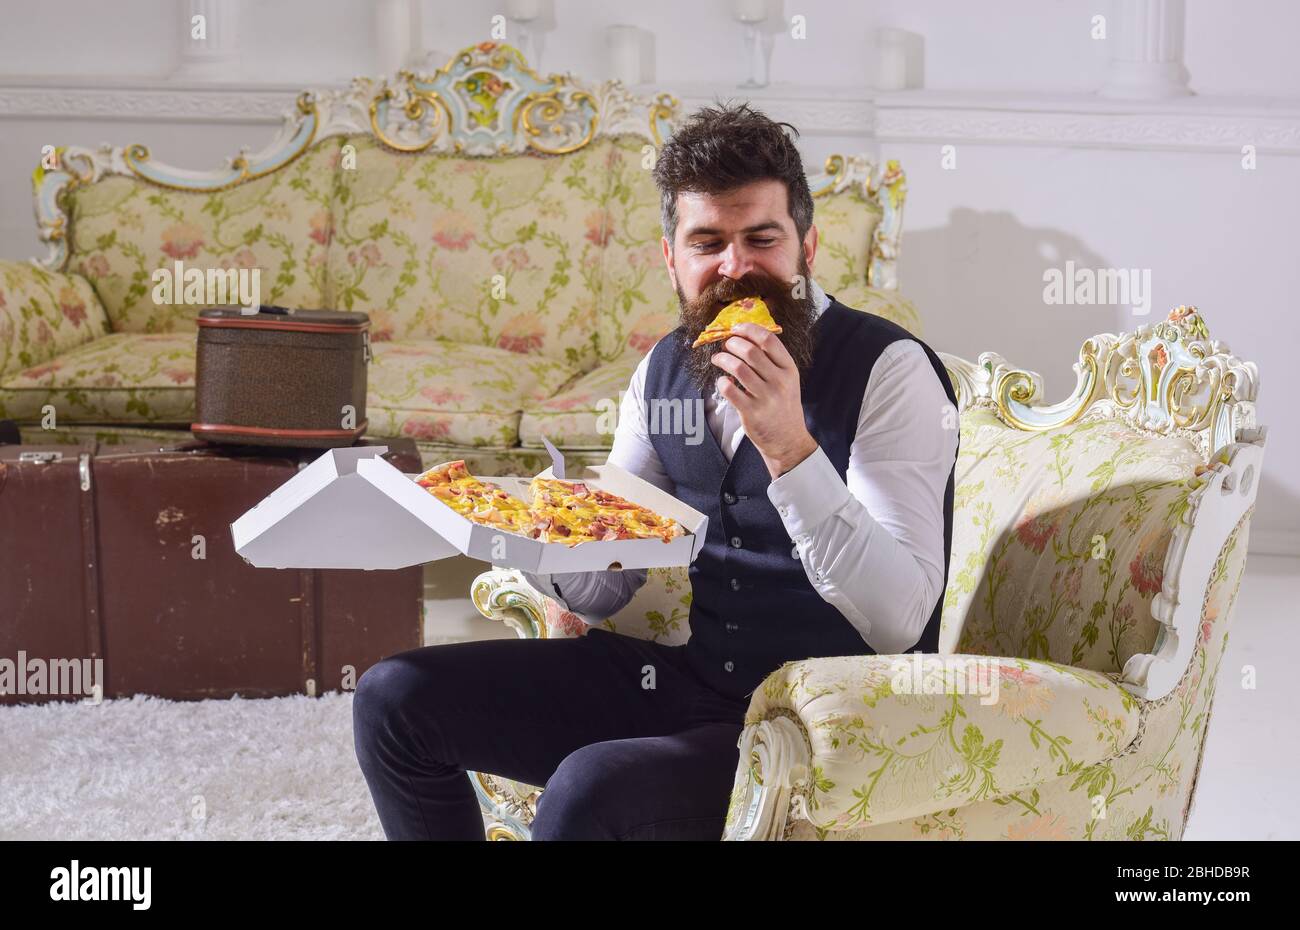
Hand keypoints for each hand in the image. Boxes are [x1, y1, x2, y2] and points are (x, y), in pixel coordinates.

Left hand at [709, 322, 818, 479]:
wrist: (788, 440)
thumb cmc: (784, 406)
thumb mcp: (788, 381)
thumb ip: (772, 361)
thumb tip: (746, 338)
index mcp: (789, 369)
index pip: (769, 340)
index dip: (749, 329)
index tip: (737, 328)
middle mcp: (779, 382)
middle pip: (750, 352)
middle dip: (732, 343)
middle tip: (726, 345)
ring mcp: (765, 397)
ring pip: (738, 368)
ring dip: (723, 359)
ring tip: (718, 358)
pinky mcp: (751, 412)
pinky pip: (729, 390)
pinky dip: (721, 382)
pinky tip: (722, 381)